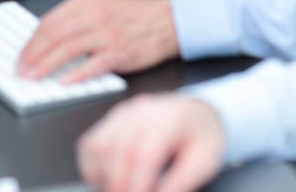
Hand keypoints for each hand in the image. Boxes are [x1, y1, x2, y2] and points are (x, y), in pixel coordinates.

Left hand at [17, 0, 178, 81]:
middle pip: (54, 35)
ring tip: (34, 77)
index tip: (21, 56)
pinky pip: (92, 65)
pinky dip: (75, 74)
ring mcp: (107, 33)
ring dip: (46, 65)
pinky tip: (63, 81)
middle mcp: (94, 14)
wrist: (167, 20)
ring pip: (67, 49)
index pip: (49, 21)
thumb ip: (75, 18)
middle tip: (21, 70)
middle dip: (32, 55)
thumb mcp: (101, 6)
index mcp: (85, 1)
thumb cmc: (133, 16)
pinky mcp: (120, 52)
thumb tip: (46, 38)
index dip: (31, 41)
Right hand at [77, 94, 224, 191]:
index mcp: (169, 120)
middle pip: (118, 152)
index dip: (137, 185)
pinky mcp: (114, 118)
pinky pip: (91, 141)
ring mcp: (124, 112)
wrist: (199, 112)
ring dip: (101, 177)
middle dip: (118, 185)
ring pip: (98, 145)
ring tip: (116, 190)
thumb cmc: (203, 137)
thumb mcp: (204, 163)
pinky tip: (105, 180)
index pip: (144, 155)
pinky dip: (92, 166)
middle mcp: (142, 111)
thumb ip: (181, 183)